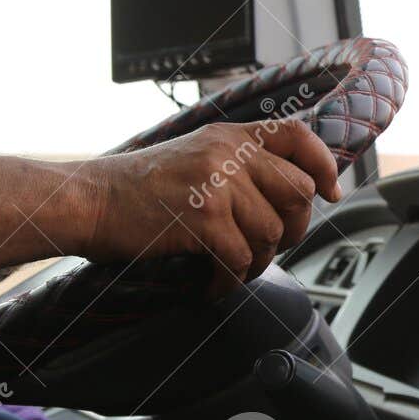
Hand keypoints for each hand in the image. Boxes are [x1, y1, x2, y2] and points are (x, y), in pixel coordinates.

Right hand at [84, 119, 341, 295]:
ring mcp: (216, 184)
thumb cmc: (134, 189)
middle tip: (269, 246)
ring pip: (271, 232)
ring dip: (258, 262)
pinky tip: (211, 284)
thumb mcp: (192, 157)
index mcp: (228, 135)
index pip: (296, 135)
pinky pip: (240, 260)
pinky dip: (229, 281)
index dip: (323, 163)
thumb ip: (235, 166)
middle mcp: (227, 153)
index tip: (331, 191)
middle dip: (292, 228)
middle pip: (297, 191)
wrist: (88, 200)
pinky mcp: (202, 218)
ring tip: (233, 269)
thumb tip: (282, 198)